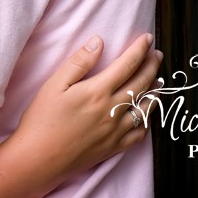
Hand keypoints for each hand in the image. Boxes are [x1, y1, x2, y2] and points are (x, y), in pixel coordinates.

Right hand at [7, 33, 161, 187]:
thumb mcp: (54, 84)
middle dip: (152, 66)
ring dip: (155, 92)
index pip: (127, 65)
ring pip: (146, 109)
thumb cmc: (42, 119)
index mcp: (98, 92)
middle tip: (158, 55)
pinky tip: (146, 114)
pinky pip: (140, 134)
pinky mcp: (114, 148)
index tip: (148, 38)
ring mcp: (116, 131)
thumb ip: (79, 62)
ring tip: (158, 81)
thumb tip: (98, 42)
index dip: (140, 50)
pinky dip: (147, 121)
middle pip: (141, 84)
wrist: (39, 159)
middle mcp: (112, 111)